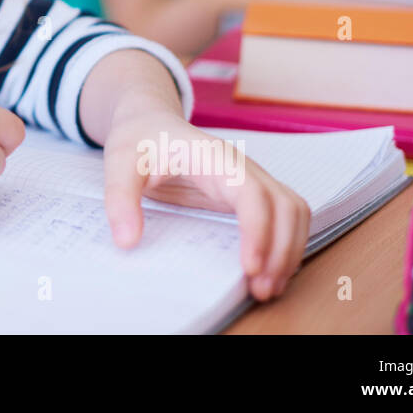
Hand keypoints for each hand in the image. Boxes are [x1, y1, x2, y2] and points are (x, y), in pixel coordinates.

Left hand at [101, 108, 311, 300]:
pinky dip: (287, 243)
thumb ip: (120, 197)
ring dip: (290, 249)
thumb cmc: (138, 139)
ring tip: (269, 287)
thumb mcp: (118, 162)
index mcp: (214, 157)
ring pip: (294, 211)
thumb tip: (127, 241)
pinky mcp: (248, 194)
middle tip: (261, 289)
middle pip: (285, 205)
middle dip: (281, 249)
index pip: (251, 192)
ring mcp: (249, 179)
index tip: (248, 267)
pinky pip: (284, 216)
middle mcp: (242, 167)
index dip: (258, 230)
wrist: (148, 122)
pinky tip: (270, 271)